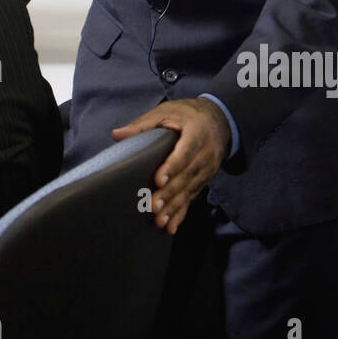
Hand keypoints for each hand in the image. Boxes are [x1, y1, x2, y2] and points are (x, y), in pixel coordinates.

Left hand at [112, 97, 230, 234]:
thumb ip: (143, 124)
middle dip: (170, 193)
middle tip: (153, 206)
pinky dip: (182, 213)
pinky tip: (171, 226)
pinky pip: (193, 197)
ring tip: (160, 221)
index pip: (185, 153)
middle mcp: (206, 153)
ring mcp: (208, 168)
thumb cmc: (188, 114)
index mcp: (197, 132)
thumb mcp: (167, 111)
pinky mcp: (205, 179)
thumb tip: (117, 135)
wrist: (220, 119)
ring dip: (175, 207)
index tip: (158, 180)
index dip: (172, 167)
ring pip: (191, 190)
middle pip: (187, 176)